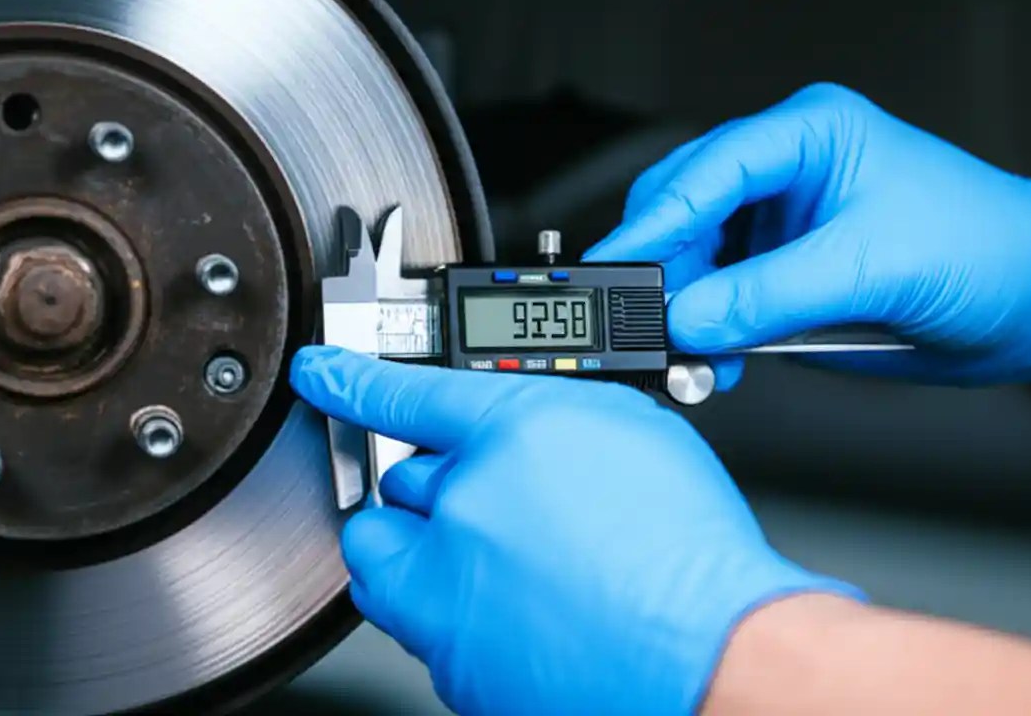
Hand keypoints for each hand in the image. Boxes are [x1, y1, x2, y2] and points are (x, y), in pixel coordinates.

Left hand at [291, 346, 858, 715]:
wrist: (710, 658)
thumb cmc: (688, 553)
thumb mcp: (633, 433)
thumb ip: (553, 418)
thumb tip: (510, 425)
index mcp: (513, 435)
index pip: (404, 392)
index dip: (352, 378)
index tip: (321, 373)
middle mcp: (467, 506)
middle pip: (400, 481)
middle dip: (437, 489)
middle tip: (496, 509)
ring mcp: (450, 588)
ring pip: (388, 555)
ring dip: (422, 551)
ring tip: (491, 565)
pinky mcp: (450, 657)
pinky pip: (420, 623)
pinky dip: (453, 612)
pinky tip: (517, 611)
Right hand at [585, 83, 1030, 387]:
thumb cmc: (987, 249)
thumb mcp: (873, 267)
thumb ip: (770, 295)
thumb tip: (687, 319)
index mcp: (808, 135)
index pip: (707, 172)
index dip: (654, 223)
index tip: (614, 267)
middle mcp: (786, 176)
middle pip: (684, 213)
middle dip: (661, 270)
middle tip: (641, 319)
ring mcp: (782, 228)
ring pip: (695, 262)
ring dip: (683, 311)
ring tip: (686, 354)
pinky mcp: (784, 276)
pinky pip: (722, 302)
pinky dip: (709, 336)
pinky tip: (714, 360)